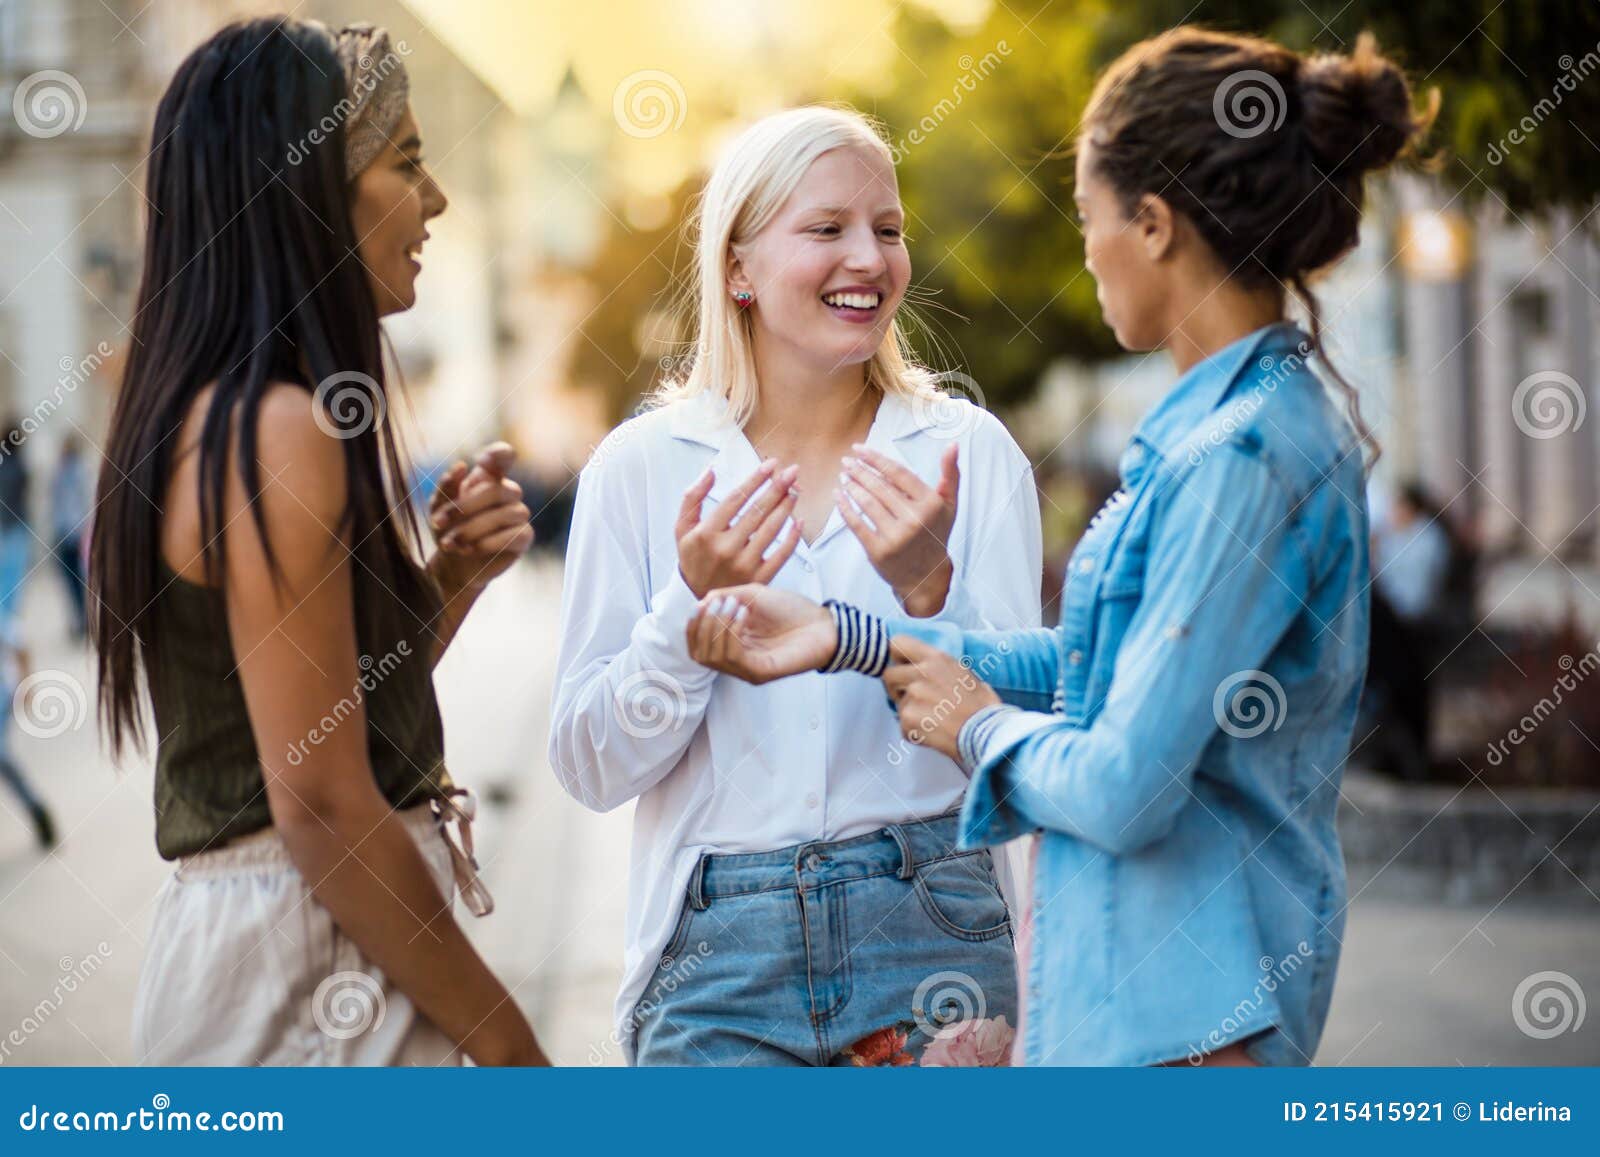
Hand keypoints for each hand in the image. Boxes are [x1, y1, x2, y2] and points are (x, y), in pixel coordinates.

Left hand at [428, 442, 533, 595]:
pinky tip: (469, 549)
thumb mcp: (438, 509)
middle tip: (438, 523)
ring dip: (473, 529)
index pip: (503, 456)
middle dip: (465, 507)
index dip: (499, 454)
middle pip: (498, 489)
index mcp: (487, 479)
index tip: (483, 461)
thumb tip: (461, 466)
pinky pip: (516, 534)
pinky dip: (489, 542)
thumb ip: (446, 487)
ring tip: (450, 543)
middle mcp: (507, 493)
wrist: (453, 566)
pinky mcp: (524, 537)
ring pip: (507, 513)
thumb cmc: (447, 531)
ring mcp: (518, 514)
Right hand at [676, 459, 802, 597]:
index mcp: (707, 533)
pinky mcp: (759, 579)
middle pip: (757, 511)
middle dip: (777, 487)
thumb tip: (711, 470)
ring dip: (786, 507)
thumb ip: (692, 497)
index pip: (736, 498)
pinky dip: (793, 537)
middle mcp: (726, 548)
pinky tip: (799, 521)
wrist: (697, 598)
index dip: (756, 479)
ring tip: (795, 491)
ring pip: (772, 529)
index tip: (770, 464)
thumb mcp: (682, 528)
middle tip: (792, 472)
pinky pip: (782, 555)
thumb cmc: (693, 558)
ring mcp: (744, 565)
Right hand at [685, 584, 835, 683]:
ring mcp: (748, 669)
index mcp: (731, 644)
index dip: (692, 626)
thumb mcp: (753, 595)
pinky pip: (735, 657)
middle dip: (704, 625)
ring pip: (714, 657)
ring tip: (735, 605)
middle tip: (719, 603)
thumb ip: (725, 597)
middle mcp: (736, 661)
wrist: (824, 624)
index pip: (696, 646)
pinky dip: (733, 632)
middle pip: (700, 654)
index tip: (699, 605)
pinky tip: (743, 614)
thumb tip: (700, 603)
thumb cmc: (792, 611)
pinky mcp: (761, 672)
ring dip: (718, 626)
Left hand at [837, 443, 957, 617]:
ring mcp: (896, 536)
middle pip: (880, 487)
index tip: (860, 449)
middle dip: (860, 471)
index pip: (898, 473)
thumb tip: (952, 445)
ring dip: (852, 486)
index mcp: (930, 503)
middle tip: (846, 461)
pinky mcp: (879, 551)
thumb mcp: (949, 504)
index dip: (876, 459)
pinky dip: (845, 507)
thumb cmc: (935, 533)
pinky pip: (857, 524)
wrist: (926, 575)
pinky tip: (838, 495)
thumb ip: (950, 474)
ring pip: (867, 503)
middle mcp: (914, 519)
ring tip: (844, 476)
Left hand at [881, 636, 998, 760]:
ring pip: (897, 704)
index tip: (901, 668)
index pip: (897, 643)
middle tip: (912, 700)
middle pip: (888, 675)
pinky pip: (903, 726)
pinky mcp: (908, 718)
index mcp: (936, 659)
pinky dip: (914, 732)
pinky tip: (934, 733)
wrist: (987, 733)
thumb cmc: (983, 707)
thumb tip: (927, 669)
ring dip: (909, 712)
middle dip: (895, 689)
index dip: (896, 658)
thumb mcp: (965, 674)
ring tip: (933, 720)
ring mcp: (913, 695)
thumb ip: (940, 668)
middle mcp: (922, 673)